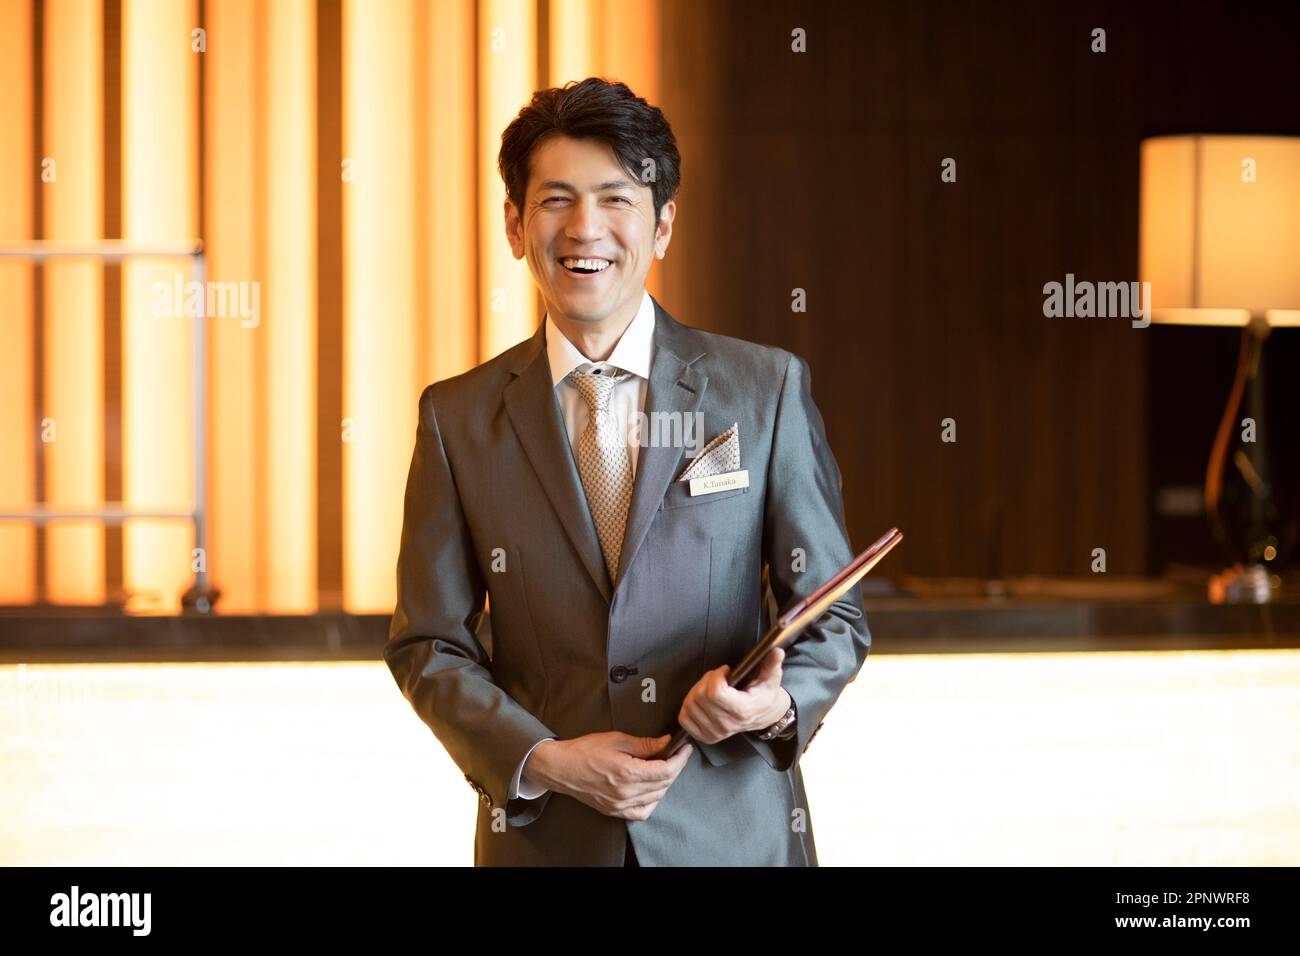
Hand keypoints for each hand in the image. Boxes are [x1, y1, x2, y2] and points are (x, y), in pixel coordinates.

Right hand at [523, 733, 692, 820]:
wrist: (560, 767)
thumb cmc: (584, 750)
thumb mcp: (617, 739)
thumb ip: (644, 744)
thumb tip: (666, 742)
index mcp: (627, 772)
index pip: (666, 770)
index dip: (680, 759)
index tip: (684, 749)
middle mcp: (625, 792)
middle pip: (664, 784)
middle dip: (675, 768)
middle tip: (677, 754)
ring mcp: (620, 804)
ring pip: (656, 797)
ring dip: (666, 782)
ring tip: (664, 767)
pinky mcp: (614, 810)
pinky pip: (642, 812)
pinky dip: (652, 801)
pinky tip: (652, 789)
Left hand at [677, 646, 789, 744]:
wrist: (765, 716)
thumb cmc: (764, 696)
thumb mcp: (771, 679)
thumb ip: (772, 664)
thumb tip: (776, 651)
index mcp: (742, 711)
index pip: (715, 692)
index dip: (716, 676)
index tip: (725, 671)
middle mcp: (727, 724)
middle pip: (700, 696)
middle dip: (707, 680)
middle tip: (717, 677)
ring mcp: (715, 732)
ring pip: (690, 705)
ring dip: (697, 691)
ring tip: (711, 687)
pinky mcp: (706, 736)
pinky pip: (684, 718)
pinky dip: (688, 707)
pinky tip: (701, 700)